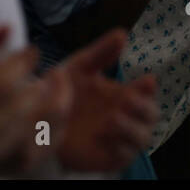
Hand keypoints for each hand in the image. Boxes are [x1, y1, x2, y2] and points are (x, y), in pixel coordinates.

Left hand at [56, 30, 159, 171]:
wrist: (37, 121)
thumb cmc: (62, 91)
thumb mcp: (80, 68)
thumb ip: (101, 53)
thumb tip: (122, 33)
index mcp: (123, 94)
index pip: (147, 91)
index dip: (150, 87)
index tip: (147, 80)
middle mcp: (126, 116)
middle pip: (152, 115)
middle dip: (145, 108)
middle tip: (127, 100)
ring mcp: (119, 139)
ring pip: (143, 138)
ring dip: (132, 128)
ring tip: (111, 119)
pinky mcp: (108, 157)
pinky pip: (125, 156)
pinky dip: (120, 146)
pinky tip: (104, 135)